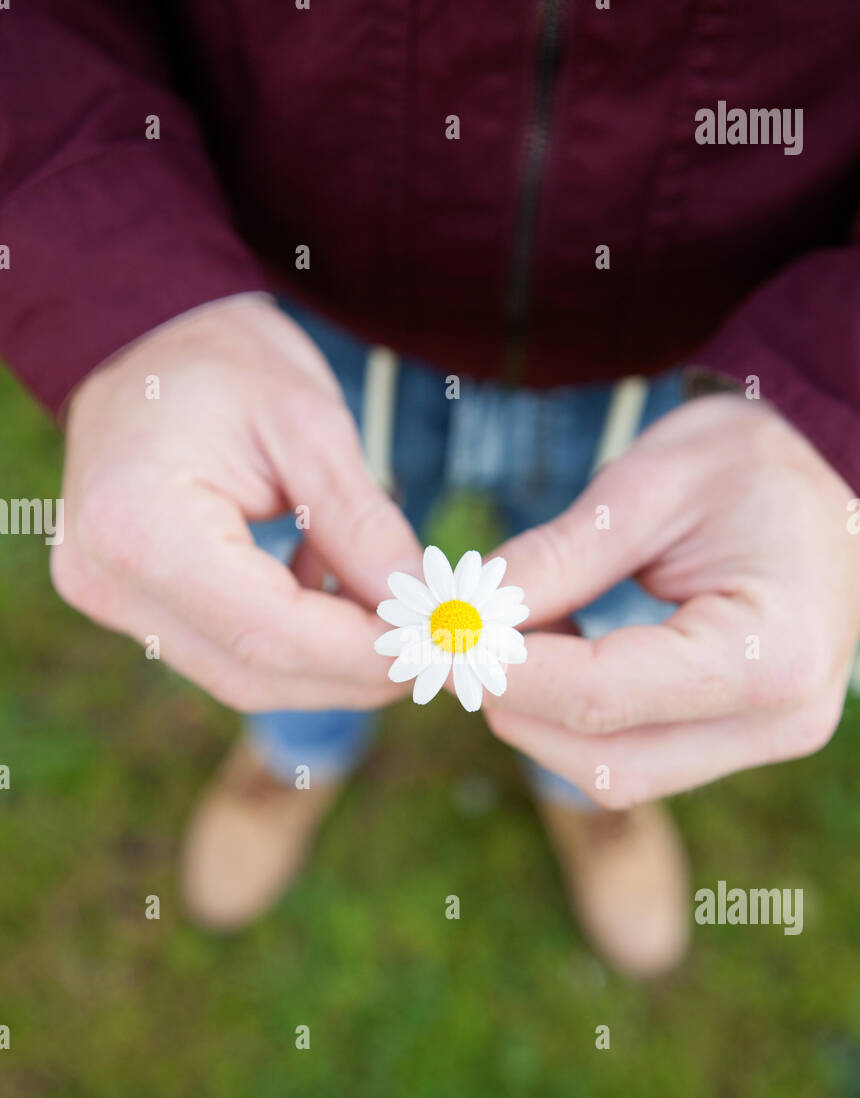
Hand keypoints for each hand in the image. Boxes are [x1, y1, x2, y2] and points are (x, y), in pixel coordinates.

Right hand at [53, 295, 422, 710]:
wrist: (143, 346)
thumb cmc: (224, 364)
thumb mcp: (309, 422)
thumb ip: (362, 523)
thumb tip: (420, 608)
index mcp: (140, 527)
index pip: (268, 632)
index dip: (362, 652)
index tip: (437, 641)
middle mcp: (110, 581)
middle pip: (255, 672)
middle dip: (355, 670)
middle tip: (432, 639)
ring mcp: (113, 601)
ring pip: (244, 678)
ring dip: (331, 663)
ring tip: (391, 608)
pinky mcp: (133, 609)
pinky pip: (227, 655)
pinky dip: (297, 644)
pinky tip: (330, 586)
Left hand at [485, 395, 859, 805]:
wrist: (834, 480)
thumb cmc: (752, 463)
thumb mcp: (650, 483)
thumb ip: (556, 558)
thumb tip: (461, 616)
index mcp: (771, 652)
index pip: (602, 696)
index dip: (504, 672)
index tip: (435, 639)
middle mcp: (781, 720)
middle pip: (606, 761)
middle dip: (516, 707)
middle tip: (455, 646)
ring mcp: (769, 740)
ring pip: (619, 776)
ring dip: (543, 723)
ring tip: (504, 645)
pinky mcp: (747, 741)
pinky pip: (642, 760)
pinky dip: (579, 724)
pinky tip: (551, 660)